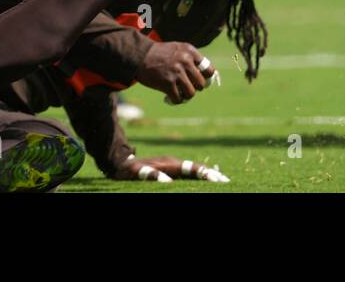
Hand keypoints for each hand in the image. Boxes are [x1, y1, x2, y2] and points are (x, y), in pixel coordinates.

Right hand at [113, 154, 229, 182]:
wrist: (118, 164)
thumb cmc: (146, 172)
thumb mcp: (164, 174)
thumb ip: (179, 177)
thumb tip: (200, 179)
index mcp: (174, 165)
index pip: (196, 169)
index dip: (210, 174)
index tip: (225, 180)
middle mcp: (167, 163)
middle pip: (190, 167)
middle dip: (206, 173)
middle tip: (221, 180)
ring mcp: (154, 165)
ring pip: (173, 168)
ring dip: (188, 173)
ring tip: (203, 178)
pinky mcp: (138, 169)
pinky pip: (149, 174)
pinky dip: (158, 177)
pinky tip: (166, 182)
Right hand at [136, 40, 218, 104]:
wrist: (140, 55)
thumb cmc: (160, 54)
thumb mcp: (178, 49)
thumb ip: (191, 60)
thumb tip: (207, 77)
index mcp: (190, 51)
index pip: (209, 70)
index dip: (205, 78)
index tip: (198, 80)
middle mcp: (185, 61)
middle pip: (201, 84)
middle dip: (194, 88)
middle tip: (186, 87)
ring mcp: (176, 72)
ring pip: (191, 93)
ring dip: (186, 95)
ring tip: (179, 93)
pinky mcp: (167, 83)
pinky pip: (179, 99)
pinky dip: (175, 100)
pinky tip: (169, 96)